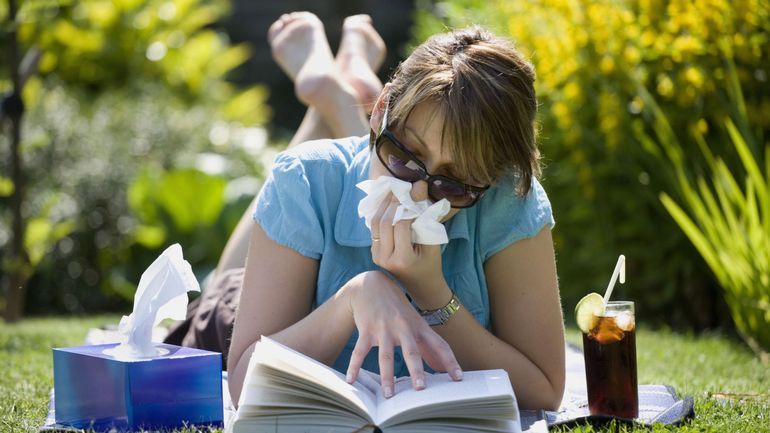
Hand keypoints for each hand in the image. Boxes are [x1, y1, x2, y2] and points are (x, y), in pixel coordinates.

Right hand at [343, 271, 462, 397]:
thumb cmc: (397, 309)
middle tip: (421, 388)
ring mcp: (384, 328)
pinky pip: (360, 351)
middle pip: (412, 351)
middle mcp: (403, 327)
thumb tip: (442, 368)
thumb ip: (428, 346)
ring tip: (389, 395)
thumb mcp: (415, 324)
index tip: (459, 378)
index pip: (439, 345)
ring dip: (387, 376)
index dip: (450, 361)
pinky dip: (354, 366)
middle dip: (416, 370)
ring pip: (386, 355)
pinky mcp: (366, 329)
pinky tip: (352, 380)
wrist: (371, 285)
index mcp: (419, 327)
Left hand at [370, 194, 447, 306]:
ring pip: (375, 224)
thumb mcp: (433, 243)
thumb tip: (419, 187)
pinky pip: (374, 229)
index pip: (400, 225)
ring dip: (383, 206)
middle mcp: (385, 258)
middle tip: (401, 187)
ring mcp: (376, 256)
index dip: (407, 206)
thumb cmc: (431, 265)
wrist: (421, 286)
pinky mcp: (374, 252)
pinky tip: (389, 204)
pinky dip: (381, 214)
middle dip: (392, 202)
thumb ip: (426, 217)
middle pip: (384, 222)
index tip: (415, 190)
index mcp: (402, 259)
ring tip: (394, 192)